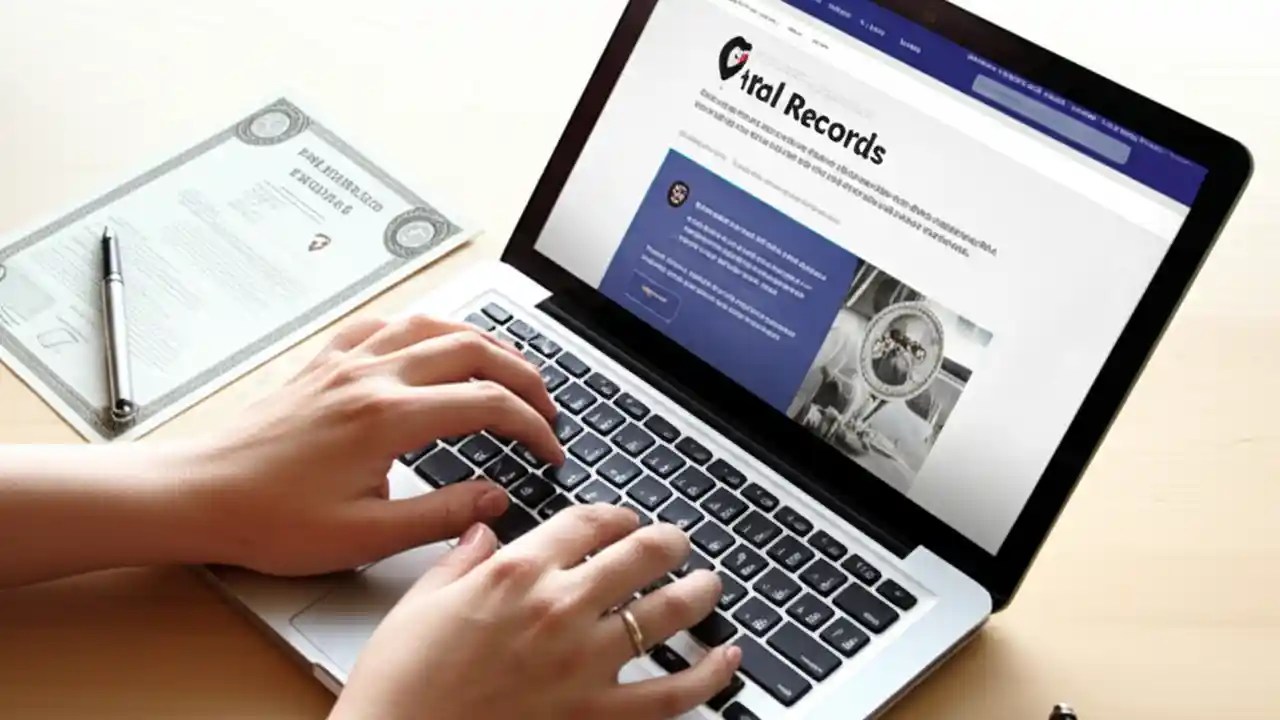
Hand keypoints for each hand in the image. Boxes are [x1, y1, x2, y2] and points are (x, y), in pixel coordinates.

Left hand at [183, 313, 565, 575]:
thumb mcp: (364, 535)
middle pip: (473, 350)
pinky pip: (386, 324)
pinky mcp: (324, 364)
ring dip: (483, 341)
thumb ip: (441, 514)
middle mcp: (371, 377)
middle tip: (547, 405)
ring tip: (509, 367)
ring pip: (434, 325)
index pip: (487, 405)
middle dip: (524, 375)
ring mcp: (346, 363)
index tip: (548, 449)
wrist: (195, 495)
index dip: (532, 426)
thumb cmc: (266, 518)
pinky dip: (424, 327)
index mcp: (387, 418)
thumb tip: (496, 497)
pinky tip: (431, 341)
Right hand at [331, 505, 741, 719]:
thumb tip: (483, 532)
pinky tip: (727, 658)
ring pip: (666, 614)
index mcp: (515, 573)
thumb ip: (460, 561)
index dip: (614, 515)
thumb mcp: (417, 605)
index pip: (587, 522)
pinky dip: (709, 675)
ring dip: (697, 593)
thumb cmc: (400, 685)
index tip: (622, 520)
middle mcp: (558, 608)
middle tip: (678, 542)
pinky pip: (672, 694)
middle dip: (668, 542)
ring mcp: (585, 663)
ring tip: (709, 585)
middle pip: (639, 555)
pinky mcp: (597, 716)